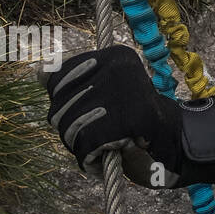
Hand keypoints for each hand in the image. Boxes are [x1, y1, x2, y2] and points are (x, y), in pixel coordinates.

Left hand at [41, 46, 214, 189]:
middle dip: (73, 129)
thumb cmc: (133, 117)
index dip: (64, 102)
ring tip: (107, 141)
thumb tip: (39, 75)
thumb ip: (72, 83)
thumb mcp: (104, 89)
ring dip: (82, 145)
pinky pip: (84, 146)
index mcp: (115, 55)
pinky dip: (90, 158)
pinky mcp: (124, 119)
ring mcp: (121, 92)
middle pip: (59, 108)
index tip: (90, 109)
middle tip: (102, 130)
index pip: (57, 78)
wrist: (175, 138)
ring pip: (69, 129)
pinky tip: (110, 153)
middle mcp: (118, 67)